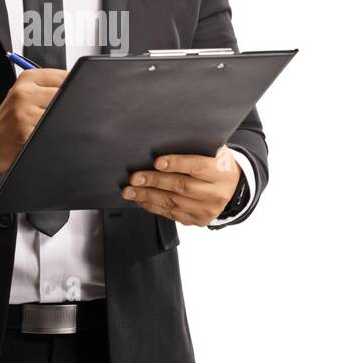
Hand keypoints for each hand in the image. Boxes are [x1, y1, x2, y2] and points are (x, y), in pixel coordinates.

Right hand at [0, 68, 66, 176]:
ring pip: (59, 113)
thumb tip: (79, 86)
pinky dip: (53, 132)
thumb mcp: (26, 94)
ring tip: (50, 124)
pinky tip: (43, 134)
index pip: (63, 76)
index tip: (73, 95)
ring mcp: (24, 112)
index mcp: (27, 79)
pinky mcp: (26, 131)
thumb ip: (49, 87)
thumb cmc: (13, 117)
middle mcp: (24, 93)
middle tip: (60, 113)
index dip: (73, 87)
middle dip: (67, 105)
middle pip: (63, 95)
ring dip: (60, 120)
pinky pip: (52, 129)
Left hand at [121, 145, 241, 225]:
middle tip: (134, 177)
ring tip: (130, 190)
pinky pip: (172, 214)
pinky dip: (153, 206)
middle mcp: (216, 193)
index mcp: (221, 172)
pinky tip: (141, 199)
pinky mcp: (199, 220)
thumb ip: (196, 147)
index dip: (176, 163)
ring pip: (173, 203)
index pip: (197, 167)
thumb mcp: (215, 152)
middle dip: (154, 181)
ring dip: (147, 196)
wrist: (234, 188)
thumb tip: (164, 141)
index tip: (156, 162)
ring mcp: (207, 210)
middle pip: (181, 186)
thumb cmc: (217, 164)